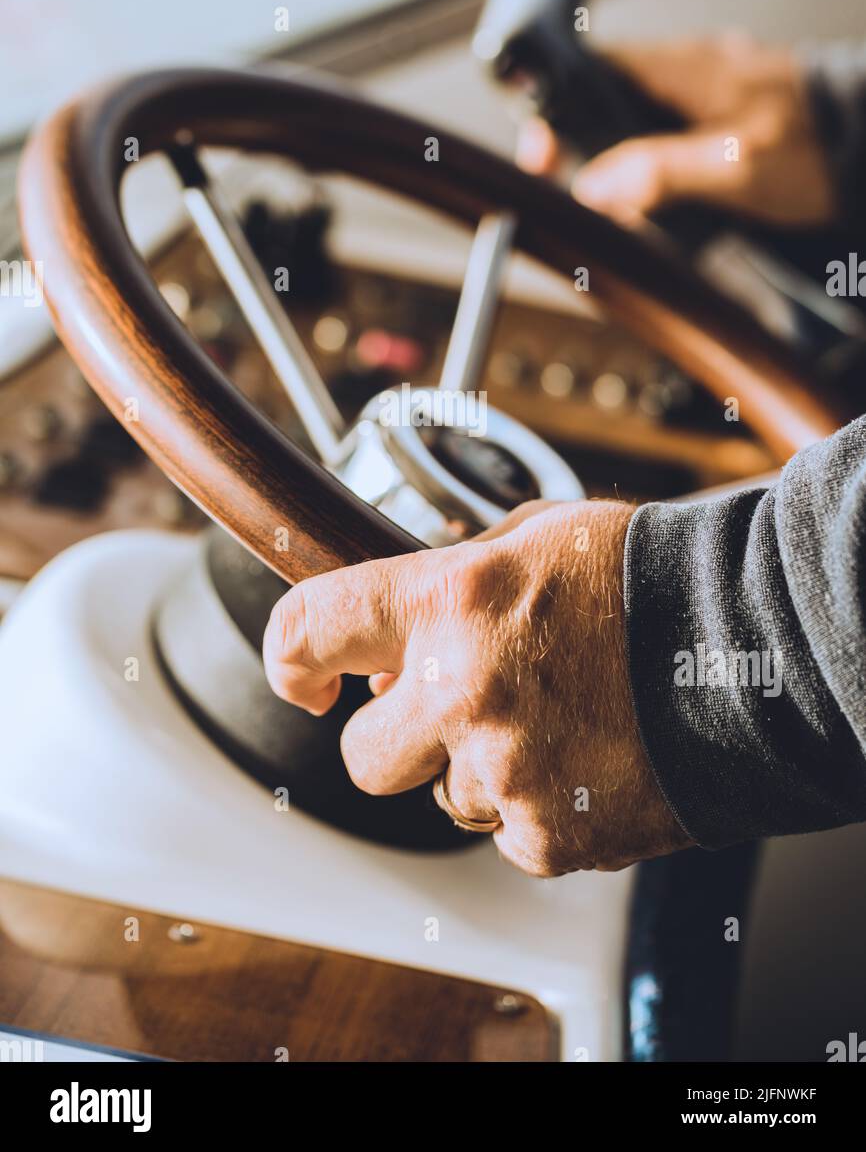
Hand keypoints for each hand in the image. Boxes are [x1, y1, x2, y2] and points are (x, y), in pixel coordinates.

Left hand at [263, 499, 687, 876]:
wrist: (747, 647)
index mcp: (451, 600)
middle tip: (448, 712)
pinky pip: (508, 834)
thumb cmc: (644, 579)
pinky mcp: (551, 836)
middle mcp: (464, 690)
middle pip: (361, 755)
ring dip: (478, 769)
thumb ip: (453, 576)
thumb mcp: (536, 536)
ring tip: (555, 723)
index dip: (289, 657)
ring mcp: (507, 771)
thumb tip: (395, 628)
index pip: (310, 628)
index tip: (304, 678)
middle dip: (390, 736)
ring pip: (443, 797)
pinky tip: (586, 760)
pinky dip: (537, 808)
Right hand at [517, 33, 835, 228]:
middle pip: (610, 90)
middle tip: (573, 185)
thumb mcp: (735, 169)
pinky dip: (654, 150)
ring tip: (614, 198)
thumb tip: (594, 185)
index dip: (556, 109)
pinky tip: (661, 188)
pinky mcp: (733, 103)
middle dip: (582, 137)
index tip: (543, 154)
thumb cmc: (819, 152)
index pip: (594, 68)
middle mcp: (695, 64)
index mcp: (685, 69)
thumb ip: (661, 173)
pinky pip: (673, 120)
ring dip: (620, 149)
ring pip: (641, 107)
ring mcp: (715, 81)